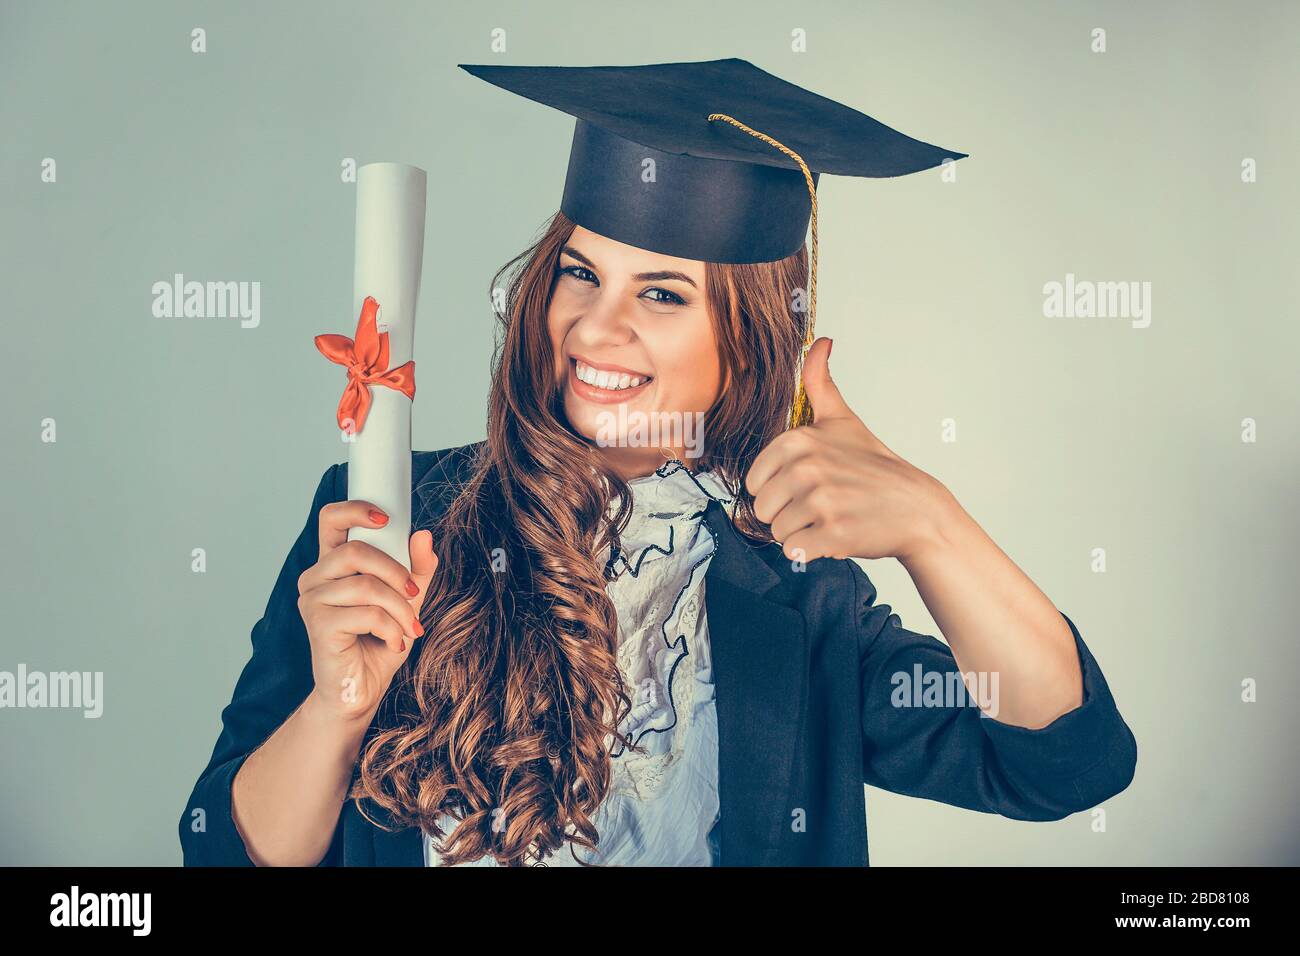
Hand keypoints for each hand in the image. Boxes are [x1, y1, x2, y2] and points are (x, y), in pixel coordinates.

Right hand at [296, 501, 438, 721]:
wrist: (362, 689)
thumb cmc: (379, 642)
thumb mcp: (407, 600)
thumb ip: (417, 568)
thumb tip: (424, 535)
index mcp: (333, 564)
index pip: (330, 520)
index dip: (356, 510)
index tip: (387, 519)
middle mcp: (315, 578)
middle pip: (355, 551)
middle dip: (396, 572)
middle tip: (415, 594)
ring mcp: (312, 601)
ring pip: (366, 586)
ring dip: (399, 608)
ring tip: (409, 628)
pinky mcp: (318, 626)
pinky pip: (366, 614)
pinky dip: (391, 628)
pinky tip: (394, 642)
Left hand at [745, 337, 952, 563]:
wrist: (917, 509)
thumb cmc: (874, 467)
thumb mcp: (843, 419)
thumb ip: (820, 382)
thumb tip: (820, 341)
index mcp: (798, 440)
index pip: (754, 481)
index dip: (777, 489)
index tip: (807, 485)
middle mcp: (806, 467)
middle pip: (762, 508)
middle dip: (787, 514)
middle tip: (821, 506)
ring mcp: (820, 501)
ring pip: (777, 532)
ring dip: (800, 532)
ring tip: (830, 519)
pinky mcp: (832, 534)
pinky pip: (793, 551)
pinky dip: (811, 551)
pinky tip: (835, 536)